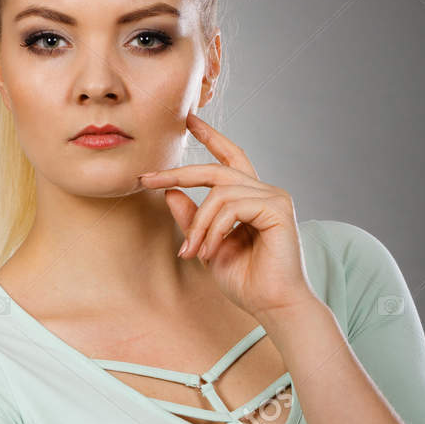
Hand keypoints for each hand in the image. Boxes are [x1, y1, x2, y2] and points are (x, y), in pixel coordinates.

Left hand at [137, 111, 317, 318]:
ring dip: (199, 225)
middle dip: (178, 173)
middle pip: (215, 169)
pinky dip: (214, 230)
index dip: (210, 137)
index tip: (189, 119)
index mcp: (249, 197)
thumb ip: (190, 219)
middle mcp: (264, 191)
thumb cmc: (244, 280)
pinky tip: (210, 251)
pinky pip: (231, 206)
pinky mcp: (278, 208)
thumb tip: (169, 192)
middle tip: (146, 180)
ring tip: (194, 252)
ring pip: (219, 193)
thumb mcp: (205, 245)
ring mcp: (274, 197)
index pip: (229, 157)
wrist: (271, 304)